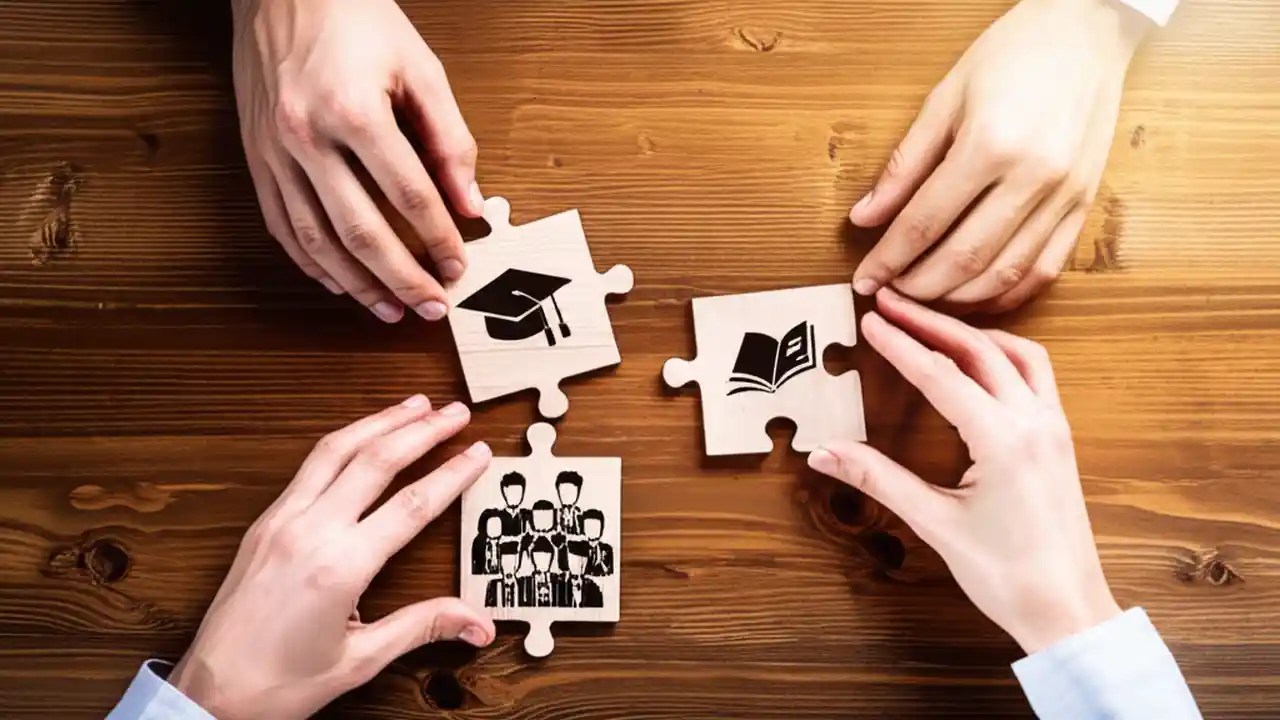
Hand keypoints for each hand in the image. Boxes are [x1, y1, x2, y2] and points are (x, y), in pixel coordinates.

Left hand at [169, 396, 495, 718]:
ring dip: (379, 421)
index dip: (452, 474)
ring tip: (414, 403)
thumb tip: (477, 621)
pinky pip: (309, 467)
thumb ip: (422, 626)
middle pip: (376, 460)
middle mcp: (309, 532)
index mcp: (339, 566)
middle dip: (422, 430)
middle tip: (455, 411)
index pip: (412, 505)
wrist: (211, 692)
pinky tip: (361, 435)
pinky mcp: (264, 524)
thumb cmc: (278, 684)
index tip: (479, 452)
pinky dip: (343, 442)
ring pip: (337, 450)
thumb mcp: (360, 659)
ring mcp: (282, 521)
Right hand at [232, 0, 482, 322]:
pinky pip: (280, 225)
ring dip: (356, 284)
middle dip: (402, 278)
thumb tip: (471, 203)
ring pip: (316, 240)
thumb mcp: (421, 68)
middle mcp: (307, 137)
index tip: (459, 266)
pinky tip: (339, 283)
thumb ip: (451, 139)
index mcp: (354, 111)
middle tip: (432, 306)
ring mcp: (274, 151)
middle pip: (361, 231)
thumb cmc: (354, 16)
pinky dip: (311, 263)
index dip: (439, 239)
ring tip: (389, 310)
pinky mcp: (254, 157)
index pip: (409, 196)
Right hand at [808, 287, 1119, 652]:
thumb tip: (827, 451)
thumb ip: (879, 478)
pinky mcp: (1059, 439)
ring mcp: (1052, 427)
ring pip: (1015, 353)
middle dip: (930, 320)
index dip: (899, 344)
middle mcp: (1034, 422)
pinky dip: (1003, 352)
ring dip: (971, 330)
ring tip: (930, 320)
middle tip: (891, 300)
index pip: (940, 373)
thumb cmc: (1008, 576)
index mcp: (1003, 439)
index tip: (870, 320)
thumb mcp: (934, 523)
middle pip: (978, 348)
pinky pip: (1035, 375)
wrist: (1067, 611)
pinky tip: (978, 358)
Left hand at [850, 0, 1150, 312]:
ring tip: (924, 300)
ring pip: (1005, 273)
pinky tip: (974, 296)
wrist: (1086, 30)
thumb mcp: (943, 99)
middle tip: (889, 294)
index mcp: (991, 145)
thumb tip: (864, 216)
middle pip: (964, 258)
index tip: (865, 280)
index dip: (888, 259)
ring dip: (958, 298)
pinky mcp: (1085, 205)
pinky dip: (1006, 293)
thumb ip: (903, 165)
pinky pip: (1045, 269)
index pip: (924, 222)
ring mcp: (1065, 195)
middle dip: (918, 286)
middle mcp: (1033, 177)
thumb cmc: (1012, 55)